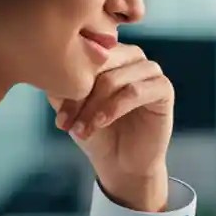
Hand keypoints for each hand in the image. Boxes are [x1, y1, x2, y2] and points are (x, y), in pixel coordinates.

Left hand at [49, 44, 174, 211]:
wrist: (122, 163)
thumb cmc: (97, 131)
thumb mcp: (69, 104)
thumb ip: (61, 82)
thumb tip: (51, 68)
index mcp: (107, 52)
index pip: (82, 54)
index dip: (66, 81)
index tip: (57, 115)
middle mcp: (130, 55)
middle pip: (97, 64)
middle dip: (79, 95)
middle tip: (67, 122)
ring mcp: (149, 70)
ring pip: (114, 79)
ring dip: (94, 106)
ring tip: (82, 129)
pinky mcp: (163, 88)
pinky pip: (135, 91)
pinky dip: (114, 108)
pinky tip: (101, 123)